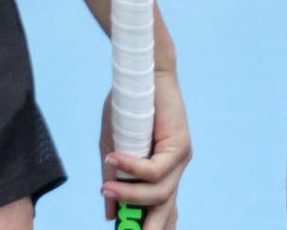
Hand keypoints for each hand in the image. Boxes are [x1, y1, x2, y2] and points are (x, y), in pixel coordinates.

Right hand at [99, 67, 189, 228]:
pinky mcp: (180, 145)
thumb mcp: (114, 150)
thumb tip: (110, 214)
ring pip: (159, 192)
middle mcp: (174, 168)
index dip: (150, 225)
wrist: (141, 73)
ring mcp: (180, 158)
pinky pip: (155, 169)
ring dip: (129, 193)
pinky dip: (132, 168)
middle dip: (150, 227)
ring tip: (106, 189)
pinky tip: (113, 161)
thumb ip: (115, 181)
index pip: (160, 208)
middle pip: (165, 209)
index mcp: (161, 171)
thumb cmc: (126, 108)